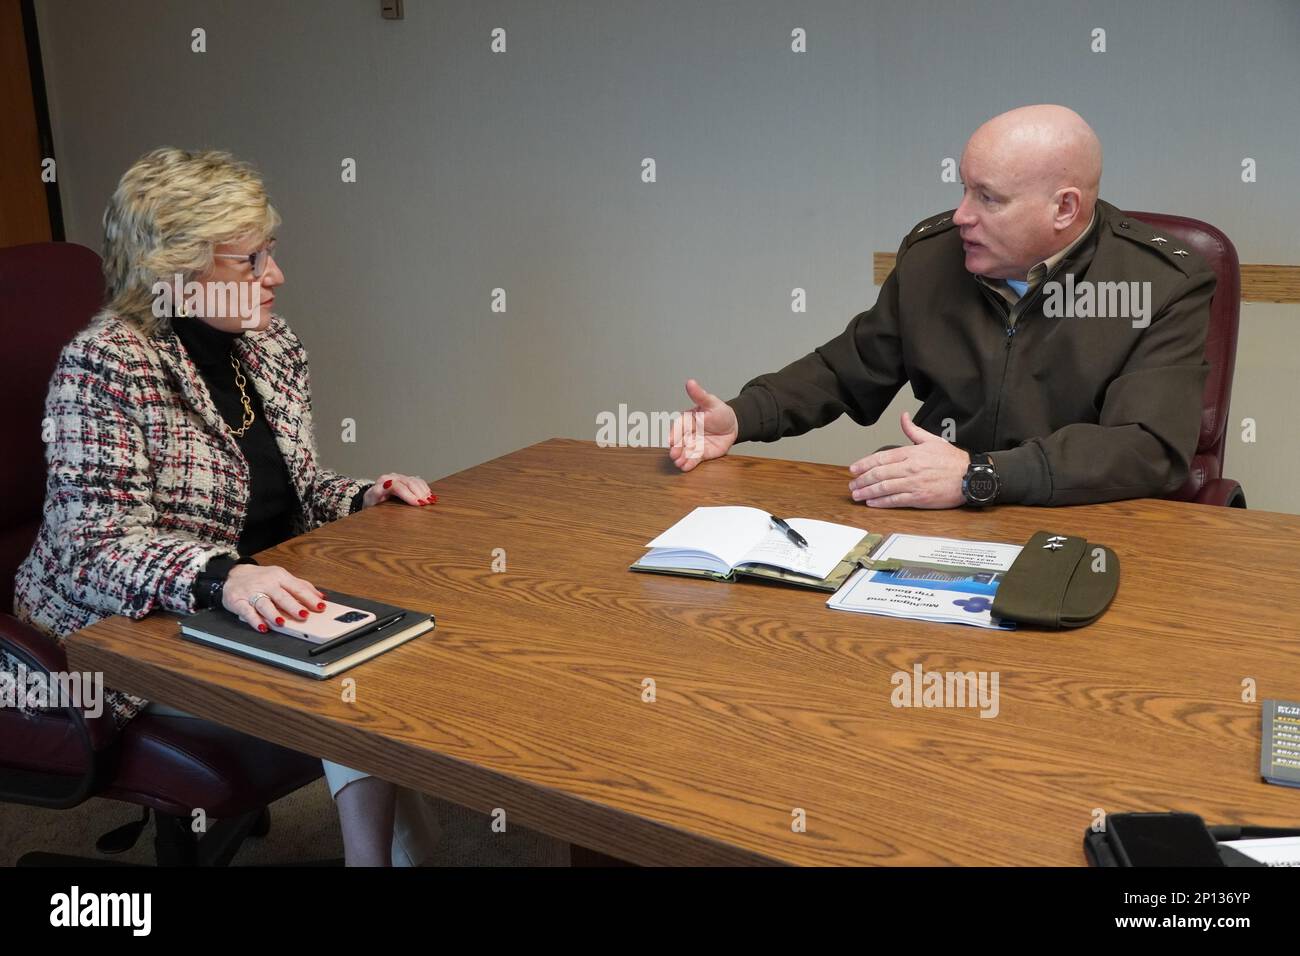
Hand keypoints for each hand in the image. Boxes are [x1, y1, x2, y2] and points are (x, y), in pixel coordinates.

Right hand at [224, 564, 327, 632]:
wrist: (233, 573)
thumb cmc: (260, 578)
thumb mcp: (282, 577)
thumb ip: (301, 586)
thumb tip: (321, 596)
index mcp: (280, 577)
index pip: (297, 588)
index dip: (310, 598)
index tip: (320, 607)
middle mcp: (267, 584)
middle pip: (282, 596)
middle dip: (293, 606)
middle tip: (304, 615)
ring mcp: (252, 592)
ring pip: (264, 604)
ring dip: (273, 614)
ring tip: (281, 622)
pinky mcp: (238, 601)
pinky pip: (247, 612)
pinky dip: (254, 620)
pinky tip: (262, 626)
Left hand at [362, 473, 435, 507]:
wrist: (373, 499)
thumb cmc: (373, 503)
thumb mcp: (371, 504)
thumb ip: (377, 498)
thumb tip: (386, 491)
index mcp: (381, 483)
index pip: (397, 486)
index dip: (408, 494)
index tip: (417, 503)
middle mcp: (392, 478)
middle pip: (408, 482)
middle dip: (419, 493)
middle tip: (427, 503)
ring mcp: (400, 478)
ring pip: (414, 480)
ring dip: (424, 490)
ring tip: (430, 500)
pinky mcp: (406, 480)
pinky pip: (418, 481)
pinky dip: (425, 488)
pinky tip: (429, 495)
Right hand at [667, 379, 738, 471]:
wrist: (733, 425)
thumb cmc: (720, 412)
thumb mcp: (711, 402)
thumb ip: (699, 395)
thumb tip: (690, 382)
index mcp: (687, 420)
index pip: (679, 427)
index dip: (674, 433)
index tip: (671, 440)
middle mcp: (688, 433)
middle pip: (680, 441)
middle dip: (676, 448)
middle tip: (674, 454)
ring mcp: (694, 444)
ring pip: (685, 452)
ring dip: (681, 458)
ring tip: (679, 463)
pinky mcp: (701, 454)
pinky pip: (694, 459)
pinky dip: (689, 464)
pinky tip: (685, 467)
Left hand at [847, 411, 969, 508]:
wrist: (970, 476)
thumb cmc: (953, 460)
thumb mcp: (932, 440)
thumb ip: (913, 430)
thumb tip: (903, 416)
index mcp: (911, 453)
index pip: (881, 457)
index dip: (864, 464)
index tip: (854, 469)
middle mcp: (910, 468)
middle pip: (879, 474)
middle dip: (862, 480)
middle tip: (852, 485)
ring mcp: (914, 483)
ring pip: (884, 488)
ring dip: (867, 492)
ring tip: (857, 495)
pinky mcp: (919, 498)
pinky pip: (895, 500)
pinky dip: (881, 502)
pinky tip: (872, 502)